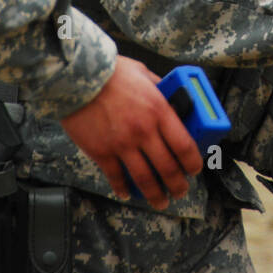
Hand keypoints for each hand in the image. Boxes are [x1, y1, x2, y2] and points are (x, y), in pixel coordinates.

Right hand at [60, 56, 203, 208]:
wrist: (77, 76)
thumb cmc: (111, 72)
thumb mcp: (143, 73)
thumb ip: (159, 86)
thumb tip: (172, 94)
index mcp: (159, 111)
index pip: (184, 145)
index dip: (193, 162)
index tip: (195, 169)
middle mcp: (143, 131)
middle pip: (167, 168)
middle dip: (177, 184)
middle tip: (181, 191)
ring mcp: (122, 144)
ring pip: (144, 178)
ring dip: (155, 194)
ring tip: (161, 201)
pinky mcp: (101, 152)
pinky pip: (115, 177)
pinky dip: (123, 188)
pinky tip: (128, 194)